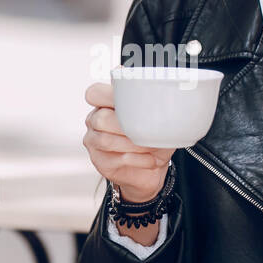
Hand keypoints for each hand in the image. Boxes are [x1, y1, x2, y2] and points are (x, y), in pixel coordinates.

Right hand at [83, 82, 173, 201]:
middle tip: (148, 129)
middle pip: (101, 118)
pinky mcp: (100, 162)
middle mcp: (95, 121)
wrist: (150, 169)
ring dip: (134, 144)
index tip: (129, 100)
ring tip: (151, 146)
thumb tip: (168, 95)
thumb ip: (155, 105)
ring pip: (107, 140)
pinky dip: (138, 159)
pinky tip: (150, 159)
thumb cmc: (151, 140)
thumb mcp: (157, 119)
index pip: (95, 94)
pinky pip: (117, 158)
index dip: (107, 95)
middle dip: (127, 125)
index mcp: (105, 105)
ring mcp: (94, 142)